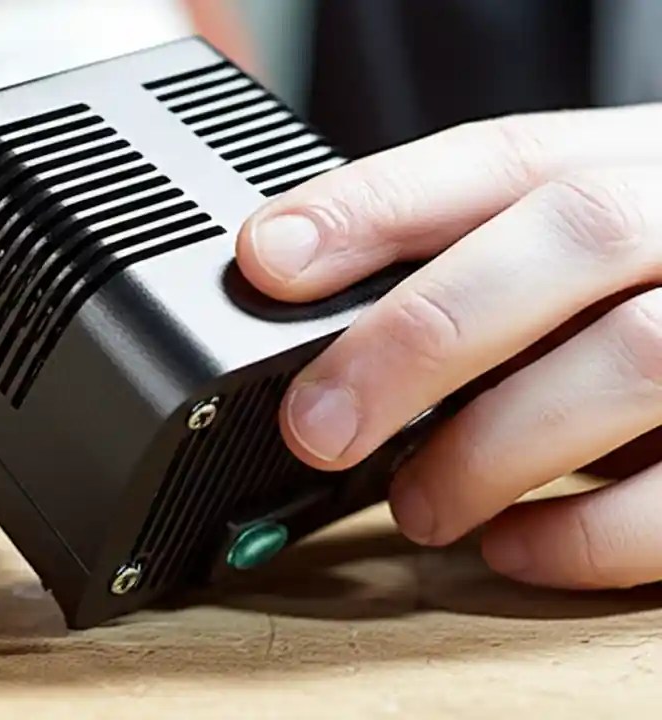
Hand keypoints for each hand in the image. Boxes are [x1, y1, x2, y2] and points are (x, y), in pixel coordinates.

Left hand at [235, 103, 661, 589]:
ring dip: (490, 447)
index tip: (268, 258)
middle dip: (420, 333)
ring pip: (632, 358)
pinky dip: (581, 534)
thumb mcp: (581, 260)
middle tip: (318, 424)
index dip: (376, 203)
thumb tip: (322, 336)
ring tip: (417, 505)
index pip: (504, 156)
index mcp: (639, 165)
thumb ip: (484, 271)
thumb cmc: (655, 297)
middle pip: (574, 236)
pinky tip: (512, 545)